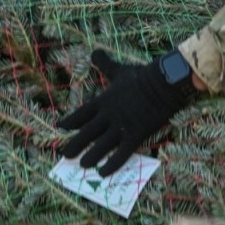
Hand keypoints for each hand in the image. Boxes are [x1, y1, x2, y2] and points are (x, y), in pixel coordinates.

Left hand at [59, 49, 194, 175]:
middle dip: (75, 144)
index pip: (82, 113)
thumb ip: (105, 63)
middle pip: (86, 133)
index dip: (70, 122)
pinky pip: (121, 154)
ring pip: (100, 146)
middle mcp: (108, 115)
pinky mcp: (136, 135)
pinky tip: (103, 173)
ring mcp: (121, 126)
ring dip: (90, 156)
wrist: (163, 83)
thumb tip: (94, 52)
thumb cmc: (142, 75)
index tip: (61, 127)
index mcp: (104, 100)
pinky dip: (111, 164)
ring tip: (83, 165)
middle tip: (65, 155)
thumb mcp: (119, 69)